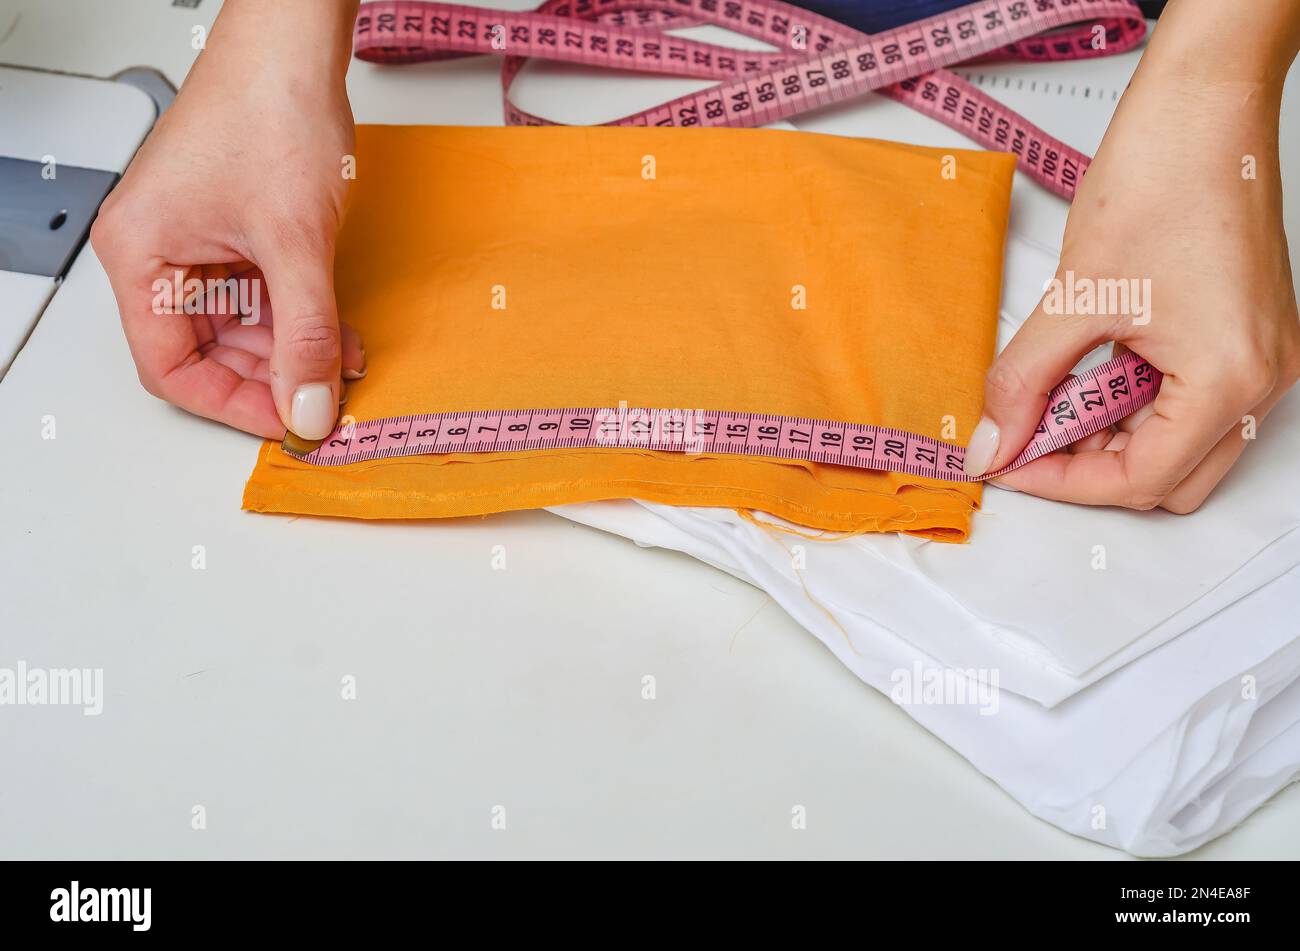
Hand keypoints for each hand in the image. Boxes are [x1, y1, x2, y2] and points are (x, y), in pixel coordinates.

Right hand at [92, 0, 363, 439]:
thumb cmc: (269, 111)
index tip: (286, 422)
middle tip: (325, 399)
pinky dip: (301, 318)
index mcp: (141, 254)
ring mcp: (199, 241)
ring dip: (295, 350)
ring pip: (241, 328)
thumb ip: (305, 333)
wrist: (296, 46)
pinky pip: (262, 295)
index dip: (230, 404)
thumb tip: (308, 407)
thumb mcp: (295, 242)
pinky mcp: (236, 230)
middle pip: (208, 351)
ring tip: (344, 362)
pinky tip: (341, 333)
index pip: (170, 367)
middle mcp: (160, 251)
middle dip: (273, 377)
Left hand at [964, 7, 1299, 512]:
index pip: (1139, 480)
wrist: (1203, 108)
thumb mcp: (1072, 297)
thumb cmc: (1163, 179)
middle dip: (1087, 467)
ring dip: (1106, 436)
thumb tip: (992, 442)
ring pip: (1176, 446)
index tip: (1003, 462)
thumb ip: (1023, 382)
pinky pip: (1186, 404)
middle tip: (1021, 436)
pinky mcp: (1243, 339)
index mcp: (1229, 379)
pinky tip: (1081, 374)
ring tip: (1045, 399)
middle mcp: (1258, 380)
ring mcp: (1257, 360)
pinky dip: (1130, 404)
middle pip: (1166, 479)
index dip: (1059, 482)